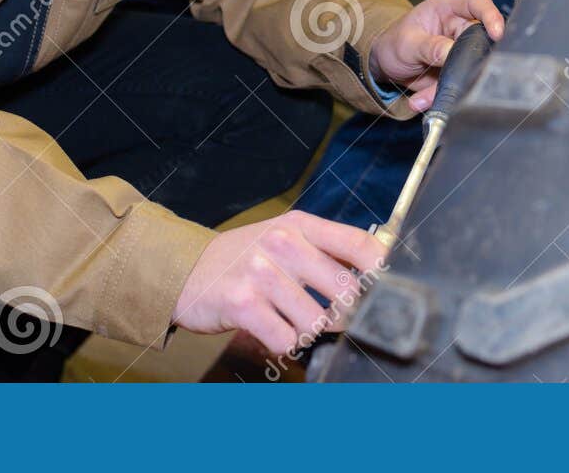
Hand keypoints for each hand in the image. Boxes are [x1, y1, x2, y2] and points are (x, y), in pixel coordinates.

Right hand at [172, 210, 384, 354]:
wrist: (185, 271)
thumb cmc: (245, 258)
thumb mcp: (285, 237)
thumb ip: (327, 249)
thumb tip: (379, 266)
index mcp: (301, 225)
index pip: (361, 245)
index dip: (381, 273)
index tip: (383, 290)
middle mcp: (284, 243)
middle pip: (347, 291)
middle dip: (345, 314)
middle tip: (332, 317)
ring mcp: (262, 273)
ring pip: (317, 321)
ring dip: (310, 331)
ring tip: (293, 320)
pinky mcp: (243, 304)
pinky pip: (286, 340)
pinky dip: (284, 343)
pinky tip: (273, 329)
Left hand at [371, 0, 504, 109]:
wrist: (385, 64)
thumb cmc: (395, 41)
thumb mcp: (408, 43)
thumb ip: (430, 47)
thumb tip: (451, 53)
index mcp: (449, 8)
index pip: (478, 4)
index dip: (491, 16)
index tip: (497, 34)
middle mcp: (460, 26)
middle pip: (482, 41)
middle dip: (471, 62)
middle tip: (456, 77)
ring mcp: (461, 50)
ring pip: (471, 68)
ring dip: (449, 85)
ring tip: (423, 96)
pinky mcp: (458, 70)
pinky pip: (458, 84)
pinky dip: (439, 95)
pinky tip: (420, 100)